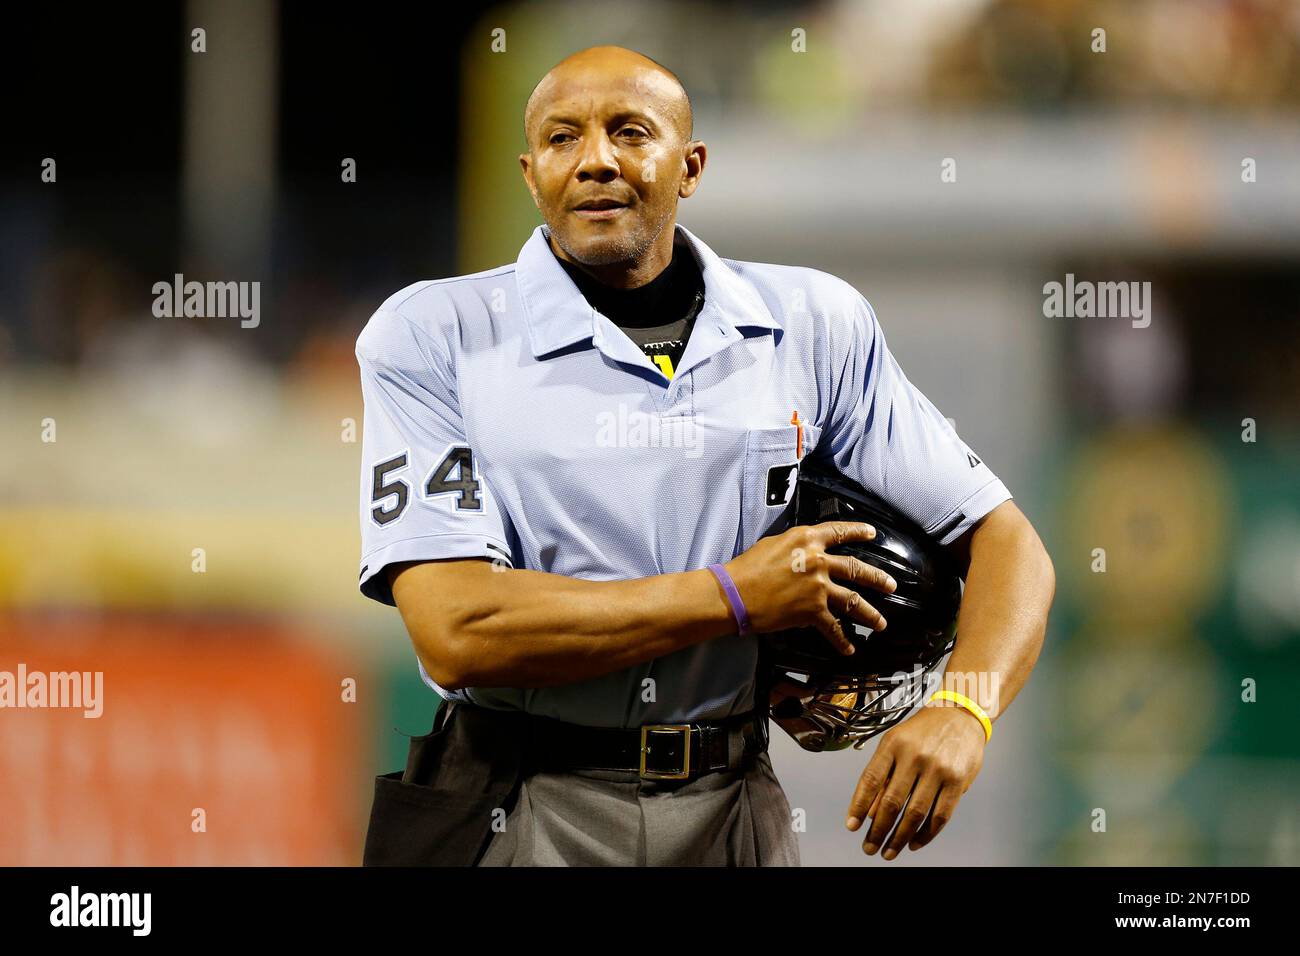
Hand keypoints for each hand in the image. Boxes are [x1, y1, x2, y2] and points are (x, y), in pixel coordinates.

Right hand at [724, 521, 895, 654]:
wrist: (735, 593)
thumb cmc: (747, 567)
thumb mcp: (774, 544)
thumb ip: (796, 546)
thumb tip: (808, 552)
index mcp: (807, 539)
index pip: (839, 531)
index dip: (858, 531)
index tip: (872, 534)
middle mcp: (818, 560)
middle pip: (856, 568)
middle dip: (877, 578)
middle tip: (891, 585)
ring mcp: (818, 587)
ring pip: (853, 601)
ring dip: (870, 614)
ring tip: (881, 623)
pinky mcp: (813, 611)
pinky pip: (833, 628)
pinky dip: (842, 640)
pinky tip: (849, 648)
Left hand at [844, 704, 986, 858]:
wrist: (960, 715)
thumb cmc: (922, 732)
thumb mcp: (895, 742)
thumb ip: (883, 775)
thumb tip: (868, 812)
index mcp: (893, 744)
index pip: (871, 779)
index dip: (858, 805)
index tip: (851, 826)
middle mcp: (915, 756)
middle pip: (892, 802)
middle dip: (878, 830)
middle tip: (869, 848)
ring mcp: (938, 769)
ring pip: (915, 813)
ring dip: (899, 837)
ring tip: (889, 851)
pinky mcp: (957, 781)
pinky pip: (940, 816)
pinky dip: (925, 834)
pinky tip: (914, 843)